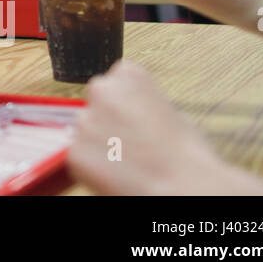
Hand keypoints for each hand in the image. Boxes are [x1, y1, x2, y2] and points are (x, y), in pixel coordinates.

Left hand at [68, 60, 262, 194]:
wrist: (182, 187)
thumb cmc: (188, 155)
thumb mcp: (175, 113)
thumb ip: (147, 104)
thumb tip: (137, 111)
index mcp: (128, 74)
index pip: (116, 81)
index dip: (127, 104)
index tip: (137, 120)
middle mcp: (101, 90)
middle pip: (97, 103)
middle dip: (107, 120)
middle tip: (129, 143)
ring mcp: (84, 120)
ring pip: (86, 131)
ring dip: (99, 143)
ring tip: (128, 162)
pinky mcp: (74, 150)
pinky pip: (79, 157)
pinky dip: (92, 167)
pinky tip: (117, 174)